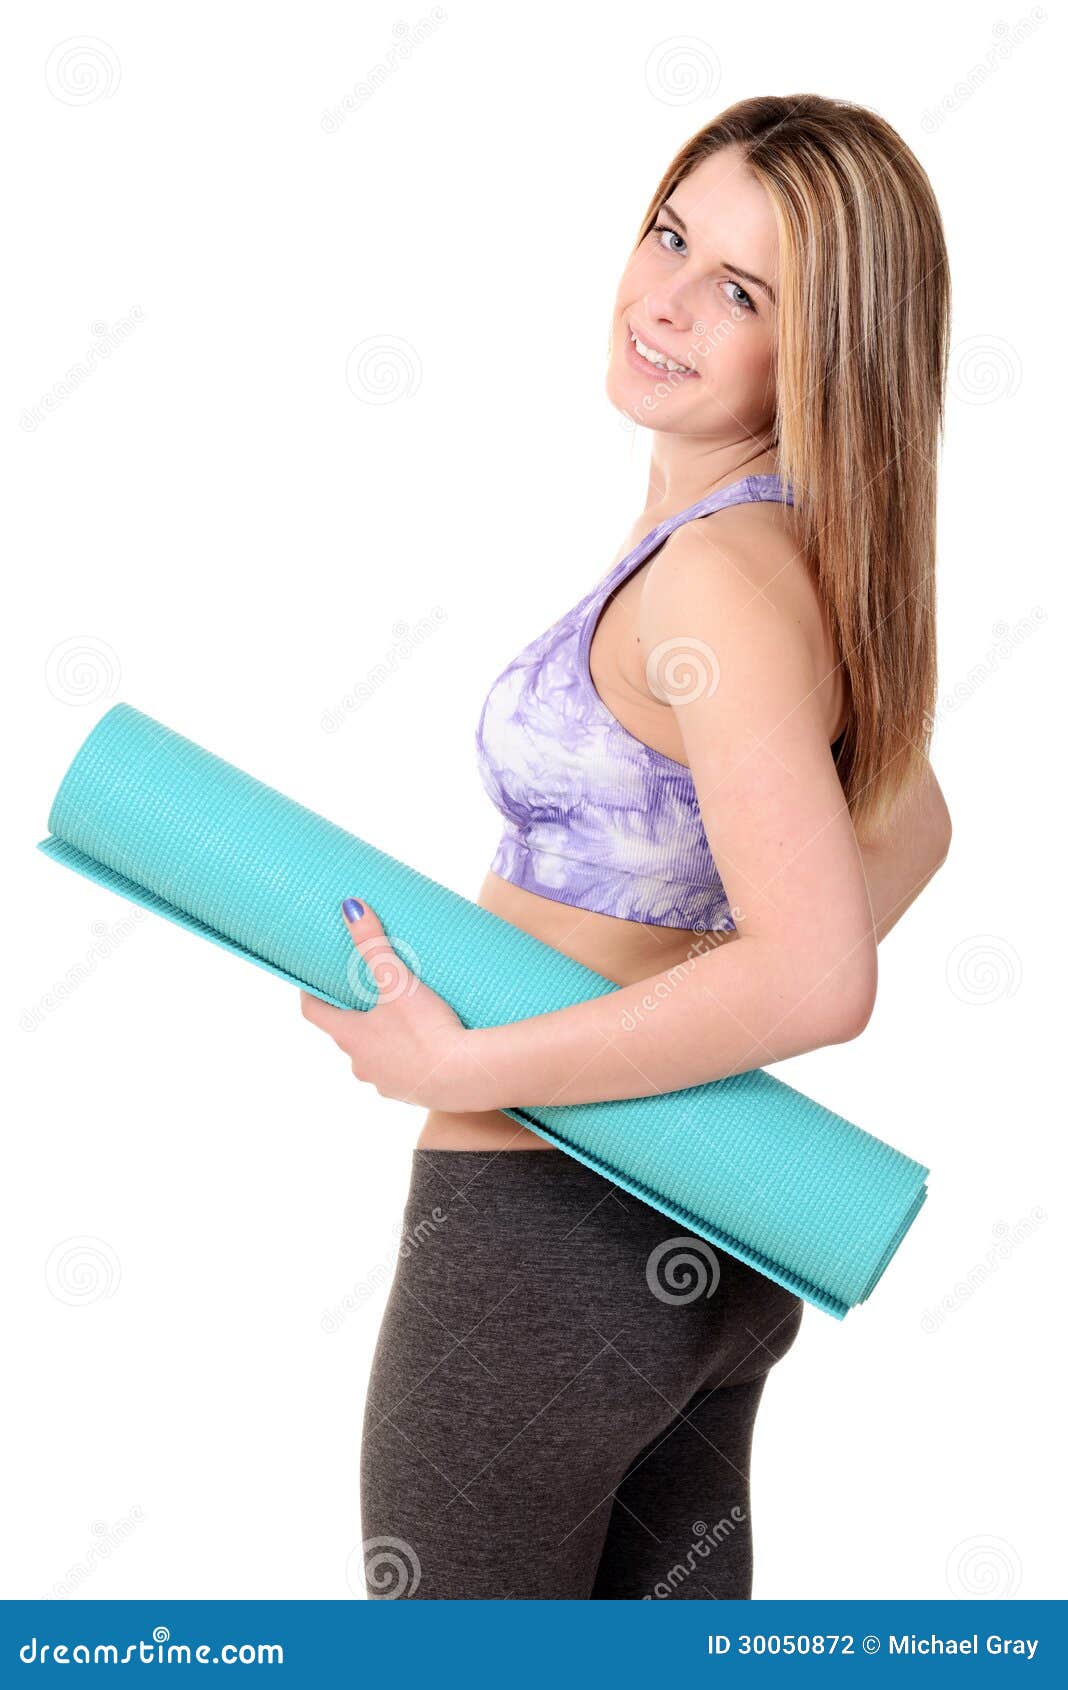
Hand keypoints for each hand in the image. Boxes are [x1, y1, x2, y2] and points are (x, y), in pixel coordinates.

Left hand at [299, 898, 486, 1111]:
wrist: (466, 1075)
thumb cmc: (426, 1029)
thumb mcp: (398, 982)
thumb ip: (373, 945)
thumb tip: (350, 907)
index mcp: (350, 1037)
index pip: (314, 1013)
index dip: (310, 994)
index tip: (311, 980)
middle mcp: (360, 1064)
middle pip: (347, 1035)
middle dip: (354, 1015)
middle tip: (365, 992)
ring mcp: (386, 1083)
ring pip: (375, 1056)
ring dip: (382, 1039)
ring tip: (400, 1017)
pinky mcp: (414, 1095)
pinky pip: (402, 1072)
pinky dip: (408, 1058)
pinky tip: (427, 1045)